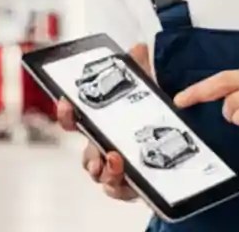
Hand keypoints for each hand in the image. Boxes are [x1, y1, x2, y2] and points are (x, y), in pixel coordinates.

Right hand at [56, 42, 151, 201]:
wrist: (172, 142)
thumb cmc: (148, 117)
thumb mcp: (146, 90)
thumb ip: (140, 70)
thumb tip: (138, 47)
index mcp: (100, 123)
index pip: (74, 119)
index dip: (65, 112)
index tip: (66, 103)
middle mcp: (102, 146)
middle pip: (86, 154)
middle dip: (89, 155)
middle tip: (98, 156)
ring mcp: (114, 167)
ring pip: (100, 174)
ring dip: (106, 173)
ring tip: (117, 165)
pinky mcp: (129, 183)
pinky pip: (118, 190)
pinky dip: (119, 188)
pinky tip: (127, 182)